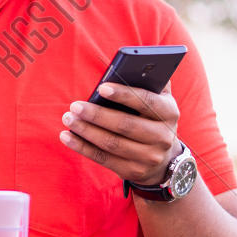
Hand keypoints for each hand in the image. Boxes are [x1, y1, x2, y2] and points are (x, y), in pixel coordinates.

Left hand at [59, 81, 179, 185]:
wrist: (163, 159)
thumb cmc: (152, 118)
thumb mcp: (159, 100)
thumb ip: (150, 82)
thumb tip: (132, 65)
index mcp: (169, 113)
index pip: (146, 101)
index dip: (124, 95)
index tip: (101, 88)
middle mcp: (162, 137)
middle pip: (125, 125)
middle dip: (97, 115)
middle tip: (75, 106)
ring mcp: (148, 157)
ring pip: (112, 144)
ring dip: (86, 131)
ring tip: (68, 119)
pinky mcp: (133, 171)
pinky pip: (103, 159)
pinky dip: (82, 147)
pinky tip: (67, 136)